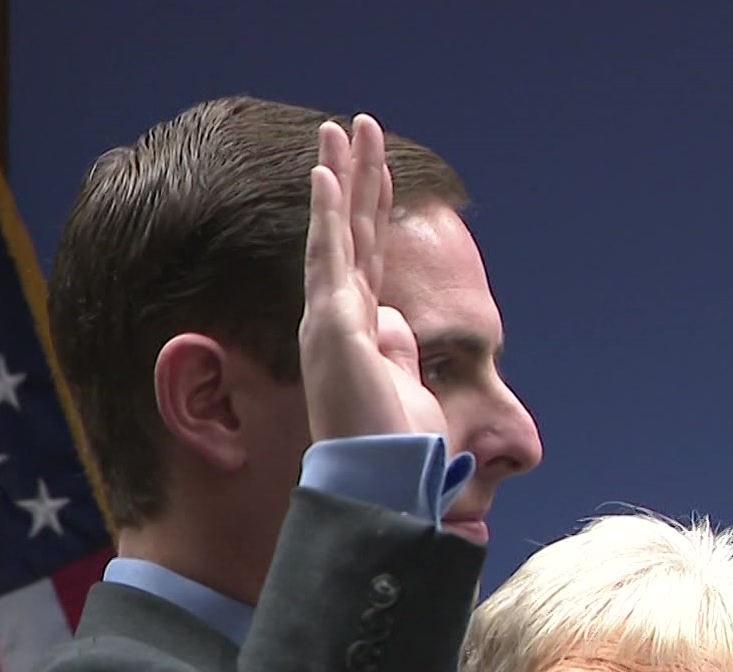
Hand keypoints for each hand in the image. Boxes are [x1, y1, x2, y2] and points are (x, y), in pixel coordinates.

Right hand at [298, 114, 446, 441]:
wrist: (382, 484)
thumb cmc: (396, 449)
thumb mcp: (407, 387)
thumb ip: (399, 350)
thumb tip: (398, 320)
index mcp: (359, 332)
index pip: (368, 256)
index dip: (372, 210)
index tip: (378, 170)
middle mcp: (337, 319)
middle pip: (350, 232)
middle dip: (353, 176)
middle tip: (355, 126)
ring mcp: (331, 320)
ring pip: (337, 232)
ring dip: (340, 177)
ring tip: (341, 128)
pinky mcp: (333, 325)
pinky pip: (327, 257)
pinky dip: (325, 213)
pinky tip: (325, 173)